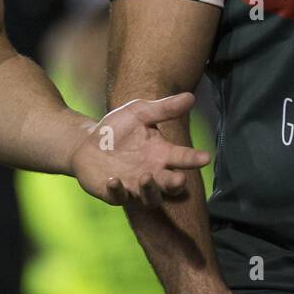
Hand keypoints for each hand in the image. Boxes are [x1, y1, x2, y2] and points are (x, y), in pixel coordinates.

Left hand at [71, 93, 210, 206]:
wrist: (88, 143)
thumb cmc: (119, 129)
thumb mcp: (140, 112)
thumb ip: (164, 109)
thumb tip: (191, 97)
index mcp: (161, 154)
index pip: (182, 158)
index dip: (193, 159)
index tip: (205, 157)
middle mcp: (152, 173)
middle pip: (169, 185)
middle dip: (175, 184)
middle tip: (179, 180)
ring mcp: (134, 186)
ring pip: (148, 197)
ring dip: (149, 190)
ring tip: (146, 177)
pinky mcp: (113, 193)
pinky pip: (118, 196)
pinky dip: (117, 190)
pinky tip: (114, 180)